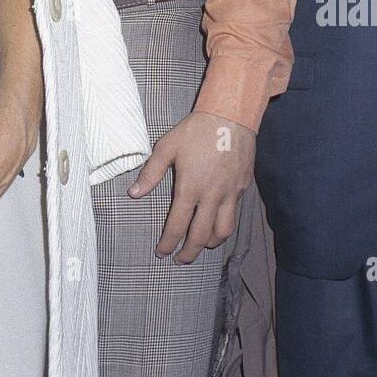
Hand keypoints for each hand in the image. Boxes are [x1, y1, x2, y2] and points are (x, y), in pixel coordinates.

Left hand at [128, 110, 254, 263]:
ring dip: (209, 244)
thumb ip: (151, 173)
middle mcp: (211, 196)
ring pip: (223, 232)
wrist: (231, 116)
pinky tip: (216, 224)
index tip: (161, 253)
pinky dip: (224, 226)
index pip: (177, 226)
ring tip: (200, 245)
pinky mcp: (242, 188)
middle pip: (201, 237)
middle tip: (180, 260)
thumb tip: (134, 194)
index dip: (168, 244)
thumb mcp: (167, 147)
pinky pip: (234, 215)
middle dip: (188, 254)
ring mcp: (230, 194)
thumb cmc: (195, 130)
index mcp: (190, 187)